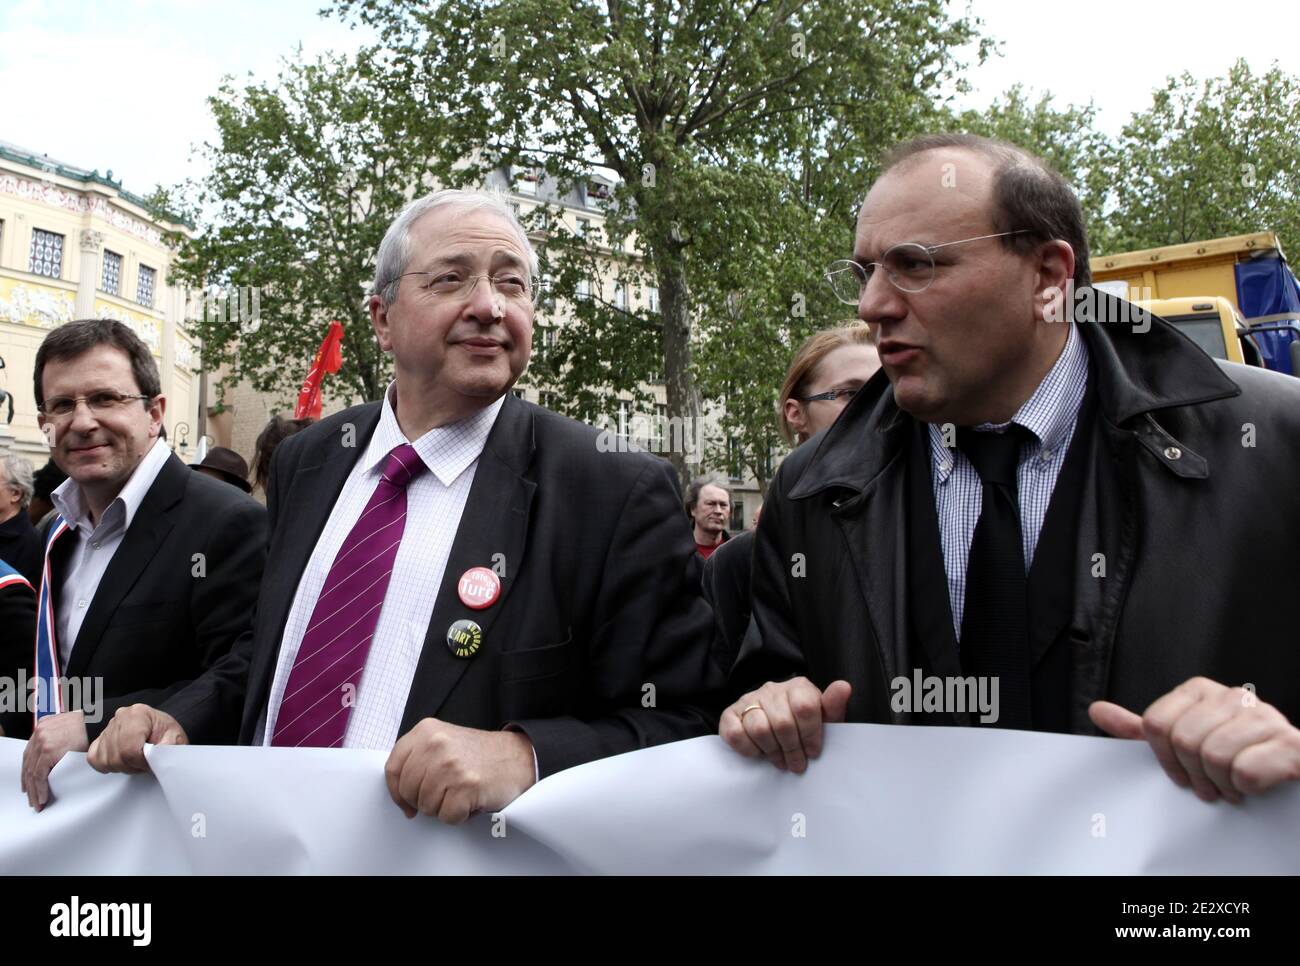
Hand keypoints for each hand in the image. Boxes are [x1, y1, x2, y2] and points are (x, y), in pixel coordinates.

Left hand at [21, 710, 88, 810]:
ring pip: (31, 772)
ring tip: (37, 803)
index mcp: (44, 725)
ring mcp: (42, 740)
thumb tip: (58, 755)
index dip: (28, 771)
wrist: (100, 722)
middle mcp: (40, 732)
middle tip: (32, 797)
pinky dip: (40, 789)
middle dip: (29, 783)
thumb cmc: (92, 725)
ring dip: (34, 790)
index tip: (29, 784)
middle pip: (28, 763)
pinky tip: (43, 798)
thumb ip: (60, 737)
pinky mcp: (48, 750)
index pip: (30, 753)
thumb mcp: (71, 728)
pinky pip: (39, 775)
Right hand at [88, 704, 187, 774]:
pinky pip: (94, 759)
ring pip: (106, 760)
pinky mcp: (99, 738)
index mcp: (138, 714)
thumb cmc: (167, 732)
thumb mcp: (176, 737)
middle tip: (146, 762)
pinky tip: (122, 760)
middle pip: (117, 757)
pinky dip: (107, 764)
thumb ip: (168, 748)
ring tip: (136, 760)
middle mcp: (119, 717)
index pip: (130, 750)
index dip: (141, 763)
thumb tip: (155, 757)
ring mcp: (107, 727)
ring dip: (122, 766)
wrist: (161, 728)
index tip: (151, 763)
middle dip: (133, 766)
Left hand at [384, 719, 535, 823]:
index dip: (396, 791)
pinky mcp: (466, 786)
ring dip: (443, 808)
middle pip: (408, 790)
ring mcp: (451, 765)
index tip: (406, 801)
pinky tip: (471, 801)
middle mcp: (436, 744)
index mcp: (426, 731)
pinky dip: (460, 816)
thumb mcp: (443, 742)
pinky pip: (447, 816)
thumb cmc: (480, 755)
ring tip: (461, 793)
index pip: (392, 768)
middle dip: (423, 801)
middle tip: (444, 794)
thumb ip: (418, 759)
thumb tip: (399, 794)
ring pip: (425, 806)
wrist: (519, 757)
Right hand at [720, 677, 851, 772]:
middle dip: (792, 749)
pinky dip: (748, 749)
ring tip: (780, 760)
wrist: (772, 721)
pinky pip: (735, 734)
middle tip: (797, 764)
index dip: (810, 735)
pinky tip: (759, 752)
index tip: (813, 752)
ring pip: (759, 728)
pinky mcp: (730, 713)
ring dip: (772, 751)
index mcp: (799, 687)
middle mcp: (772, 689)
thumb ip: (833, 706)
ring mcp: (749, 700)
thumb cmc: (802, 724)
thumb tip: (844, 687)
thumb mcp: (823, 718)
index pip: (805, 707)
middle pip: (782, 723)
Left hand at [1090, 677, 1299, 803]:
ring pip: (1215, 756)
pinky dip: (1248, 789)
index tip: (1180, 774)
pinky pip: (1247, 772)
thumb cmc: (1235, 755)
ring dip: (1222, 785)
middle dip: (1195, 775)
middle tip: (1210, 787)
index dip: (1163, 759)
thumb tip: (1096, 710)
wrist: (1291, 768)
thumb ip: (1143, 729)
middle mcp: (1235, 696)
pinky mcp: (1292, 744)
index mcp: (1202, 691)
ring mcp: (1266, 716)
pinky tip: (1256, 786)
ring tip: (1232, 787)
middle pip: (1183, 741)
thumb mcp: (1185, 740)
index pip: (1155, 724)